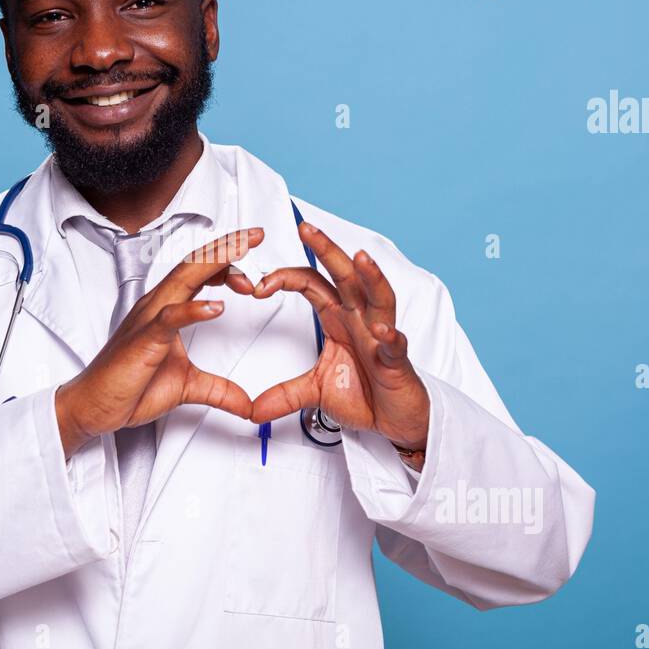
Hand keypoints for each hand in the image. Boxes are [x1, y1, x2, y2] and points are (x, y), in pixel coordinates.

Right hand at [55, 227, 263, 457]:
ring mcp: (149, 320)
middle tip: (256, 234)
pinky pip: (169, 319)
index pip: (199, 272)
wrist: (93, 407)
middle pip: (194, 265)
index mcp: (167, 309)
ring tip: (243, 251)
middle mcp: (157, 306)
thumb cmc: (129, 388)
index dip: (227, 258)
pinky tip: (217, 307)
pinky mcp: (143, 340)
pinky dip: (193, 310)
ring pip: (183, 280)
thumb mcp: (186, 387)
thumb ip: (219, 390)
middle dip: (227, 247)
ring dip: (215, 263)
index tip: (254, 249)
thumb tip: (247, 405)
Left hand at [247, 221, 430, 463]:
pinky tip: (381, 328)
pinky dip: (389, 334)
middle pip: (345, 275)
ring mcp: (380, 337)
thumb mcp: (315, 392)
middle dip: (327, 250)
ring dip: (370, 277)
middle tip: (306, 228)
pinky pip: (394, 343)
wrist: (394, 420)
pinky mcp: (396, 361)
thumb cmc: (365, 395)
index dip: (285, 278)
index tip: (258, 286)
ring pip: (379, 298)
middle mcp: (361, 319)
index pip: (311, 284)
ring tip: (360, 259)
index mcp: (339, 318)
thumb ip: (283, 395)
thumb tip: (252, 410)